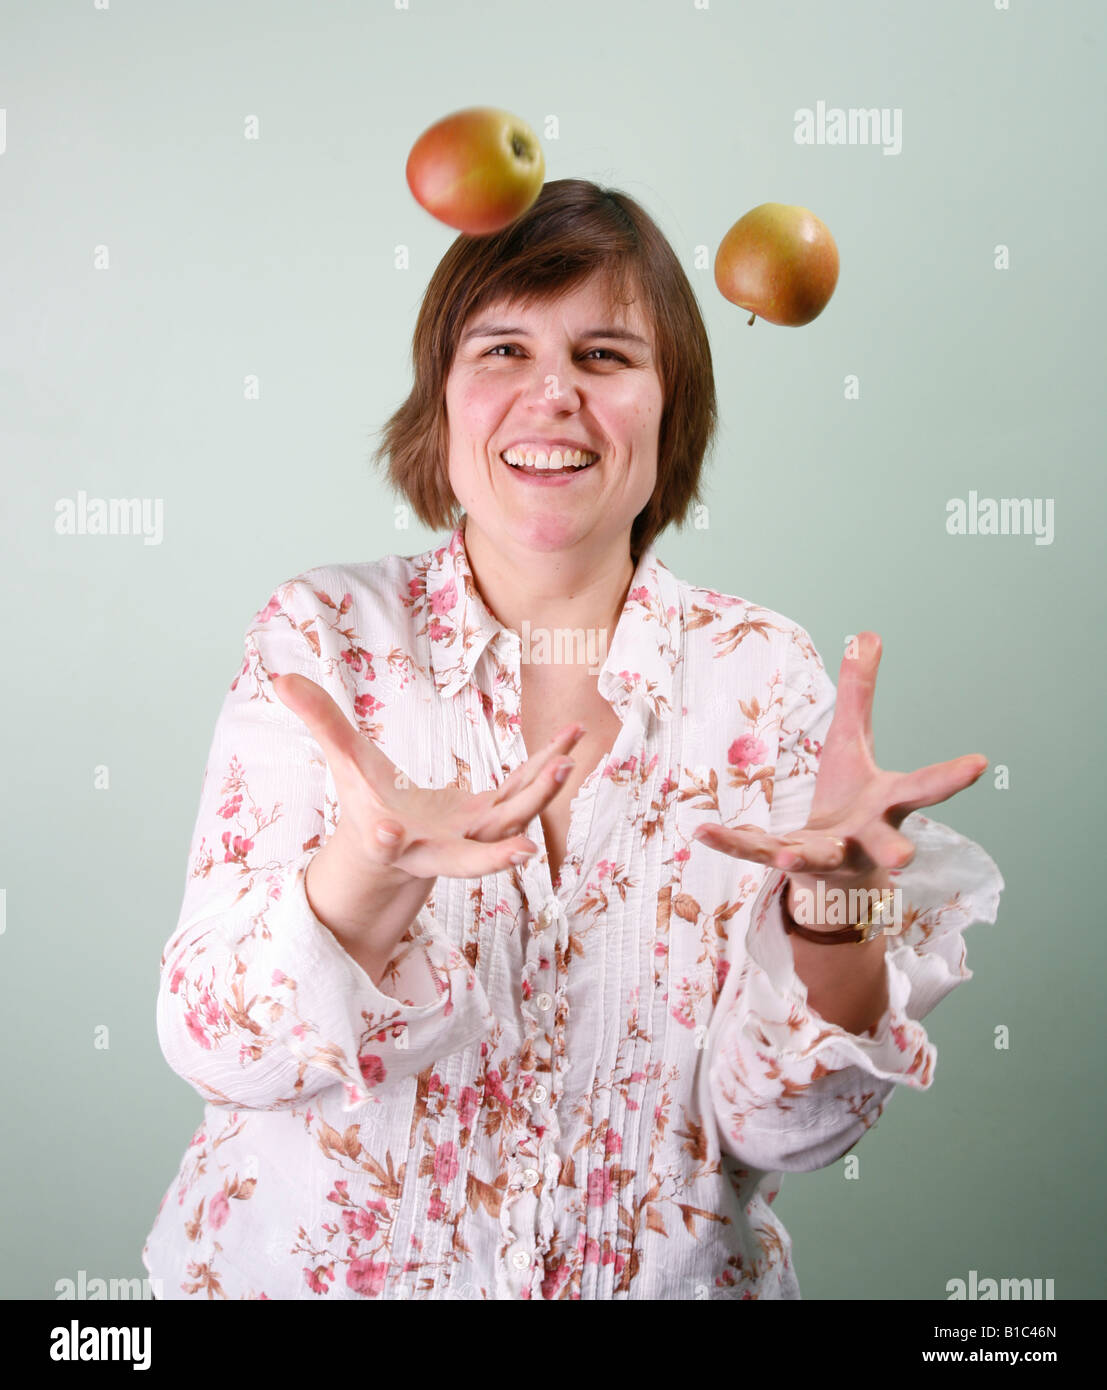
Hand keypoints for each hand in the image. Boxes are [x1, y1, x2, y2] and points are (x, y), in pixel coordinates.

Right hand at [271, 672, 583, 881]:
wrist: (397, 843)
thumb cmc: (367, 803)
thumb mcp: (342, 762)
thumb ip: (318, 720)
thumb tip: (280, 676)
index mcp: (389, 839)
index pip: (381, 841)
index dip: (382, 838)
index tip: (384, 832)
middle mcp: (435, 849)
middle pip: (466, 856)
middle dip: (492, 855)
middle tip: (523, 850)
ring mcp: (472, 838)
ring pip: (510, 822)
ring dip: (538, 794)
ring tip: (564, 759)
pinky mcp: (496, 820)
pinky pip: (527, 794)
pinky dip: (547, 770)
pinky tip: (569, 740)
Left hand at [691, 631, 988, 914]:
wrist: (834, 869)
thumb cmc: (851, 800)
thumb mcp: (853, 742)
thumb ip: (859, 693)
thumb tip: (867, 633)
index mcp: (888, 805)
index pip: (925, 788)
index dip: (952, 776)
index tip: (979, 762)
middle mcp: (865, 837)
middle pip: (885, 844)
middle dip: (894, 851)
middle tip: (906, 859)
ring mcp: (827, 857)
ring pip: (816, 859)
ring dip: (801, 858)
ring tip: (789, 860)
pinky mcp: (788, 864)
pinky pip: (757, 852)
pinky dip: (731, 842)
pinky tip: (703, 831)